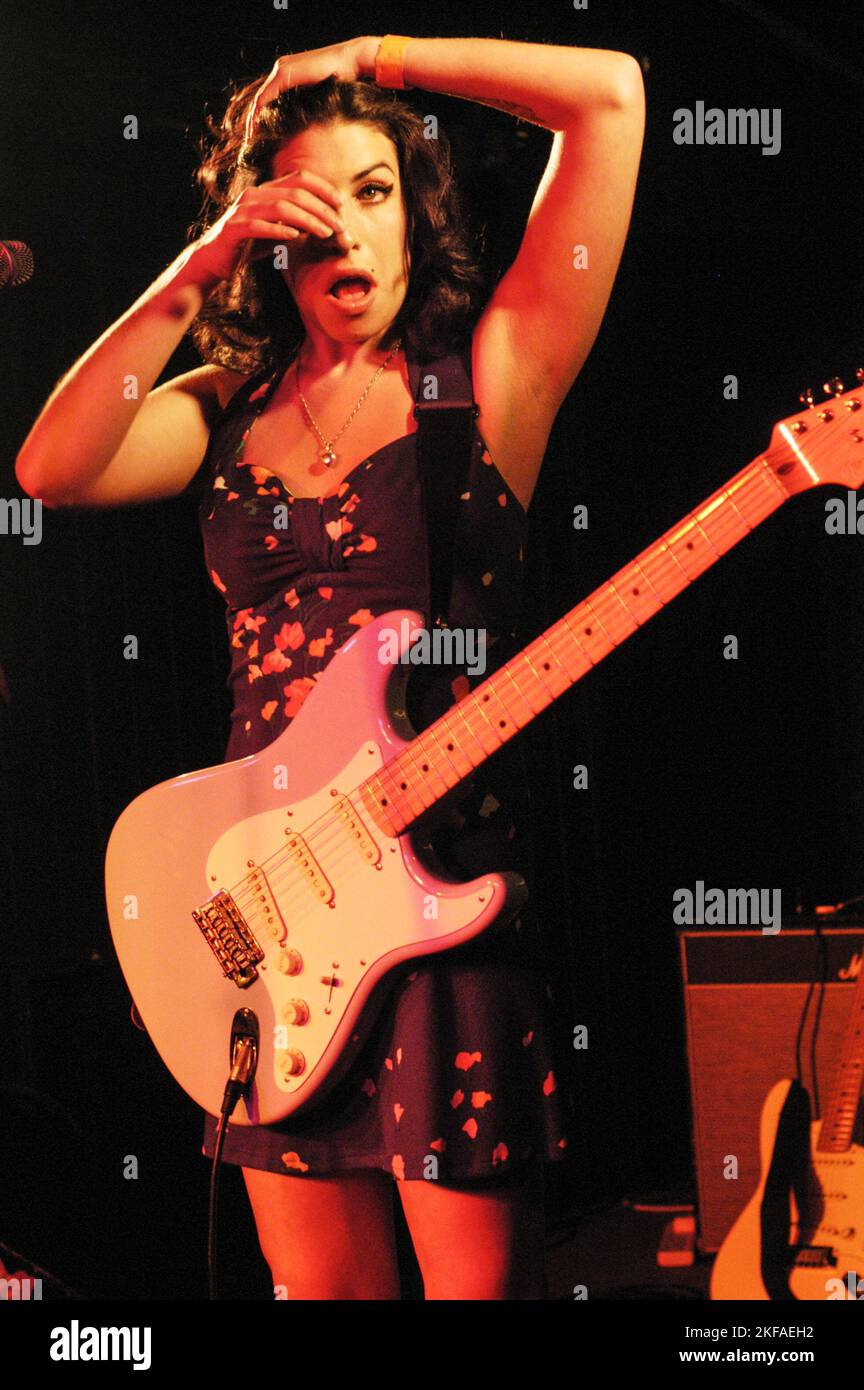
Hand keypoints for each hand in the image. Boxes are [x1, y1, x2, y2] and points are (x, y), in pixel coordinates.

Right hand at [185, 169, 347, 288]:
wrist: (213, 260)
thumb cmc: (248, 246)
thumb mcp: (276, 232)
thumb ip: (296, 225)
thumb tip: (326, 226)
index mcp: (265, 191)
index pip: (299, 178)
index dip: (323, 188)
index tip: (341, 204)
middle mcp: (254, 195)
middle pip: (295, 193)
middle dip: (321, 209)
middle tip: (339, 226)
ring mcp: (242, 210)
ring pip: (280, 207)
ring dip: (307, 220)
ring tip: (325, 233)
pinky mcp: (234, 229)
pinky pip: (259, 226)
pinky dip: (279, 230)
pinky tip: (295, 237)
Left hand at [242, 37, 377, 148]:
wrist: (350, 62)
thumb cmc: (342, 82)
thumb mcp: (320, 99)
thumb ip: (308, 109)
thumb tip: (304, 132)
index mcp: (288, 75)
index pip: (268, 99)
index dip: (260, 118)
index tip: (258, 137)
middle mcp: (281, 69)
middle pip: (260, 99)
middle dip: (252, 120)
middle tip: (249, 140)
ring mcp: (281, 69)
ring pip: (259, 99)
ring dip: (252, 119)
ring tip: (250, 138)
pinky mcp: (284, 74)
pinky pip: (264, 97)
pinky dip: (258, 113)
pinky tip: (256, 128)